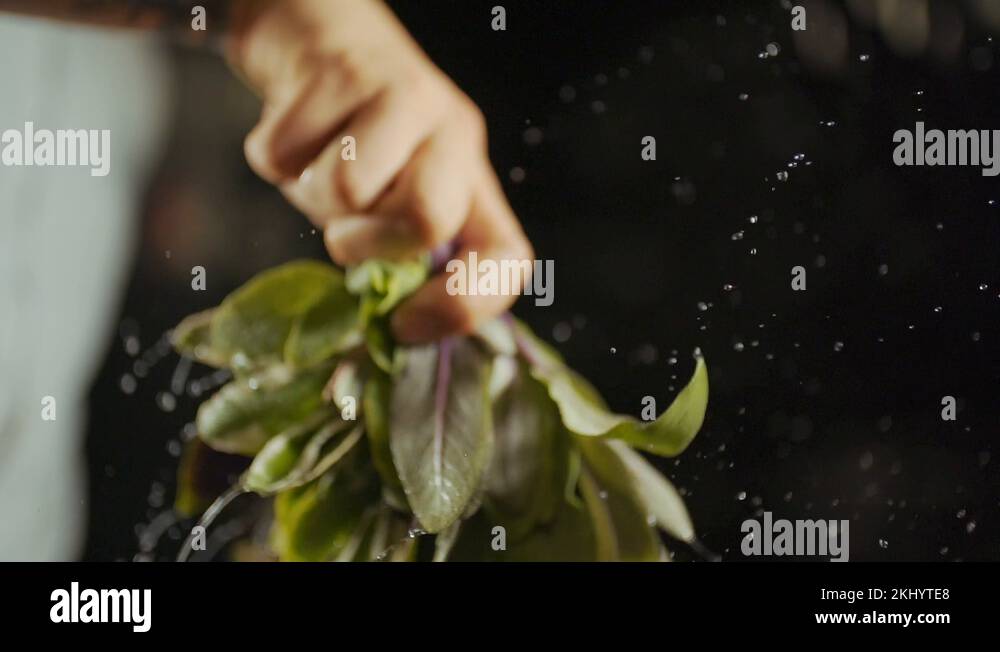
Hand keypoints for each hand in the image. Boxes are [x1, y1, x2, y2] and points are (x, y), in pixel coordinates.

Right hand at [230, 0, 532, 342]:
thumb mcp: (393, 200)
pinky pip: (281, 154)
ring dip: (310, 197)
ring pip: (344, 188)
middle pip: (425, 218)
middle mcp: (452, 133)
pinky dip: (274, 160)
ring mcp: (400, 96)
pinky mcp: (337, 71)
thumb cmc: (358, 143)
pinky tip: (296, 134)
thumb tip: (390, 325)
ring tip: (318, 168)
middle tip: (345, 226)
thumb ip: (401, 257)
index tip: (404, 325)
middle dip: (364, 243)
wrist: (320, 41)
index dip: (464, 305)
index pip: (507, 257)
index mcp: (473, 180)